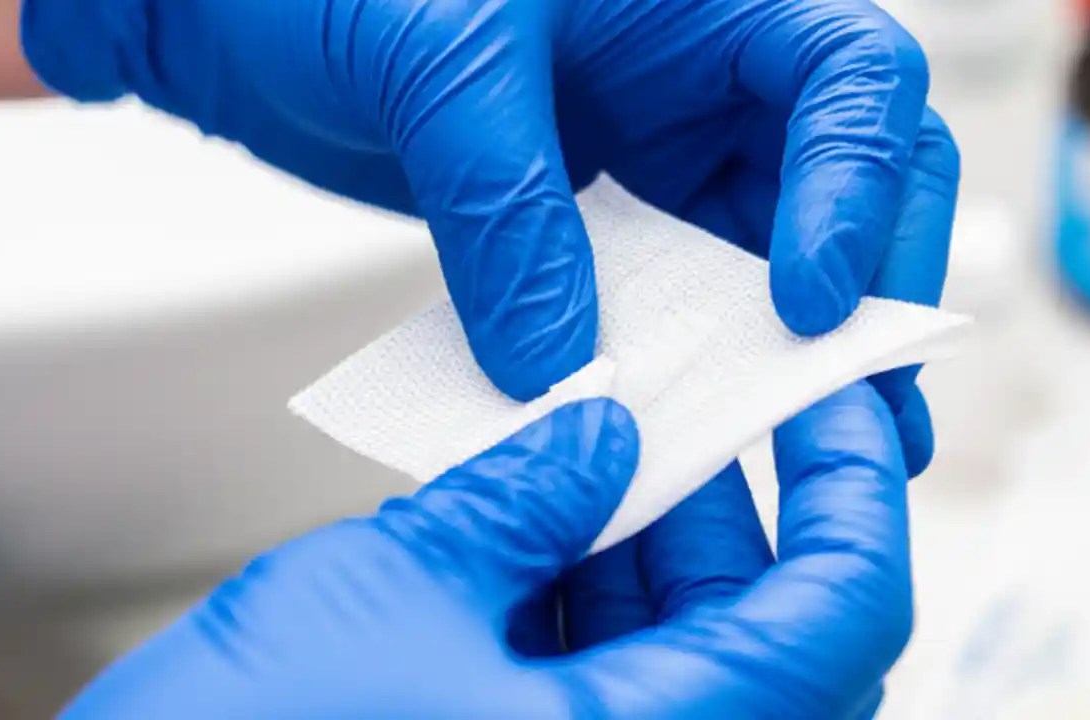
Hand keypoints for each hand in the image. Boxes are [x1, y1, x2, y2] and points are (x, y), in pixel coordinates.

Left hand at [22, 0, 957, 473]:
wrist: (226, 10)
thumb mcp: (439, 68)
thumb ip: (512, 218)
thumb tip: (563, 372)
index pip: (853, 81)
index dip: (857, 190)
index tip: (804, 301)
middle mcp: (696, 72)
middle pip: (840, 179)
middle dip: (863, 287)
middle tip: (862, 404)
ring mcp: (645, 148)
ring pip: (755, 250)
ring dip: (776, 343)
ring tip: (794, 442)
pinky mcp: (586, 212)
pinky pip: (656, 288)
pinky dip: (669, 352)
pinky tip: (672, 415)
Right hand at [64, 383, 912, 717]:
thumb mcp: (399, 587)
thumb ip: (522, 501)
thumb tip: (605, 433)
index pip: (843, 616)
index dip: (855, 489)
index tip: (824, 391)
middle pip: (769, 625)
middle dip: (730, 499)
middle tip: (687, 391)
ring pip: (679, 646)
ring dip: (648, 537)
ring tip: (599, 431)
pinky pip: (598, 670)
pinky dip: (582, 586)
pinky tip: (534, 507)